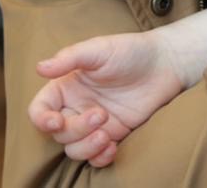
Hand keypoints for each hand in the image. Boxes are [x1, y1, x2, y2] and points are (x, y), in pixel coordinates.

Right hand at [28, 26, 198, 166]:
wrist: (166, 63)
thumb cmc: (131, 51)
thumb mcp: (99, 49)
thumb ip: (70, 57)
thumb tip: (40, 68)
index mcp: (67, 87)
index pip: (40, 109)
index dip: (42, 119)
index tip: (56, 121)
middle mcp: (77, 107)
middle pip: (59, 133)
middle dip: (76, 129)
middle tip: (101, 114)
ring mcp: (95, 123)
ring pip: (74, 148)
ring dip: (86, 147)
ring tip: (105, 135)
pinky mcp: (114, 133)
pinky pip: (97, 156)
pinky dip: (100, 157)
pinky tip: (112, 147)